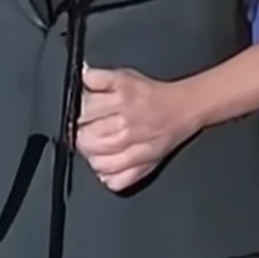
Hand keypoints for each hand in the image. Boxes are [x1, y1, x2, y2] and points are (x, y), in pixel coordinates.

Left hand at [75, 66, 197, 192]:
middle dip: (81, 136)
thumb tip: (79, 76)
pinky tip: (108, 164)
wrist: (183, 109)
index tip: (78, 115)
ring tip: (97, 146)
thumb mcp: (123, 75)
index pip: (81, 113)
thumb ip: (97, 76)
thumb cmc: (152, 95)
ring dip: (92, 156)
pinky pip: (114, 182)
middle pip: (85, 140)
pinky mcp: (142, 169)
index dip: (75, 114)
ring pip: (97, 162)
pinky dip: (107, 176)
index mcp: (119, 102)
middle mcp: (124, 128)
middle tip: (87, 131)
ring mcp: (133, 152)